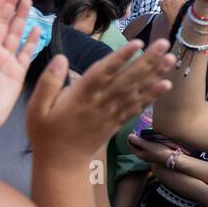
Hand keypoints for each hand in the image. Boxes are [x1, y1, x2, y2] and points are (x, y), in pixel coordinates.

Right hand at [27, 39, 174, 168]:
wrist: (61, 163)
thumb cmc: (46, 132)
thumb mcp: (36, 107)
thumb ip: (48, 82)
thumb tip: (60, 57)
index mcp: (80, 96)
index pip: (103, 73)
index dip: (121, 58)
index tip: (137, 43)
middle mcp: (100, 103)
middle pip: (126, 79)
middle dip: (147, 60)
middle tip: (165, 43)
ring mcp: (111, 113)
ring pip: (136, 91)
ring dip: (154, 74)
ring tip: (171, 59)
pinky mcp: (117, 122)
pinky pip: (137, 107)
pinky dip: (152, 96)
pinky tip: (166, 85)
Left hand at [159, 0, 184, 26]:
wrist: (179, 23)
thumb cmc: (182, 15)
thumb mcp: (184, 5)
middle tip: (171, 6)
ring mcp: (168, 0)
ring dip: (165, 2)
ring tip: (169, 9)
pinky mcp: (163, 4)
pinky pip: (160, 2)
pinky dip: (161, 5)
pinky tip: (165, 10)